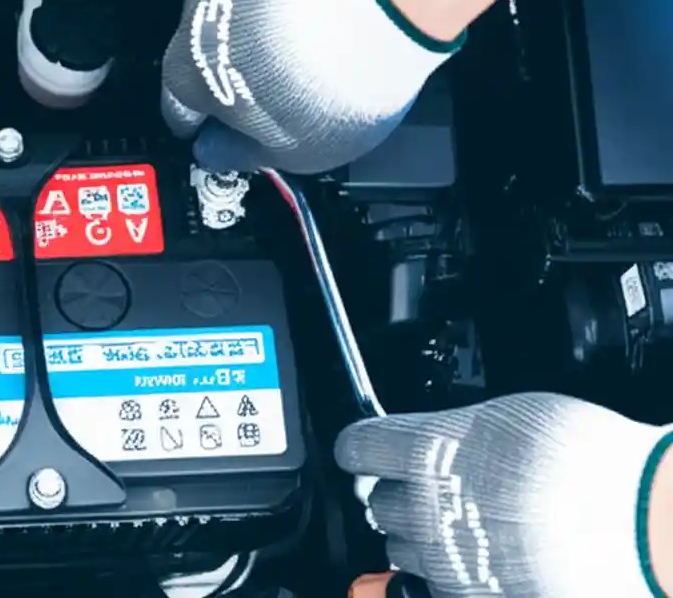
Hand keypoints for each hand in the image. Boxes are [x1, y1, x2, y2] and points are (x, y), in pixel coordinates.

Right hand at [159, 0, 454, 174]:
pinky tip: (322, 25)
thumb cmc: (324, 82)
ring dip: (261, 41)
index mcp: (187, 77)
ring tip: (310, 61)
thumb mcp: (289, 153)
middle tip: (279, 103)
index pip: (180, 112)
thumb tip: (224, 153)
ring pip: (237, 22)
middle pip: (206, 62)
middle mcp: (196, 21)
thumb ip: (244, 154)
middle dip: (236, 82)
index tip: (229, 138)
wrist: (376, 4)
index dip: (207, 131)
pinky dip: (287, 6)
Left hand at [335, 393, 669, 597]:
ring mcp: (443, 557)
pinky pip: (430, 583)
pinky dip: (445, 573)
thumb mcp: (509, 416)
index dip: (362, 446)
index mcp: (428, 449)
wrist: (639, 520)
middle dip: (400, 491)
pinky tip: (484, 558)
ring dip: (420, 534)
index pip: (356, 446)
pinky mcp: (465, 596)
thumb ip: (454, 431)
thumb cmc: (587, 462)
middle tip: (436, 486)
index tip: (366, 448)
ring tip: (469, 524)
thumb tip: (432, 437)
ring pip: (400, 545)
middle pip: (378, 499)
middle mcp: (425, 504)